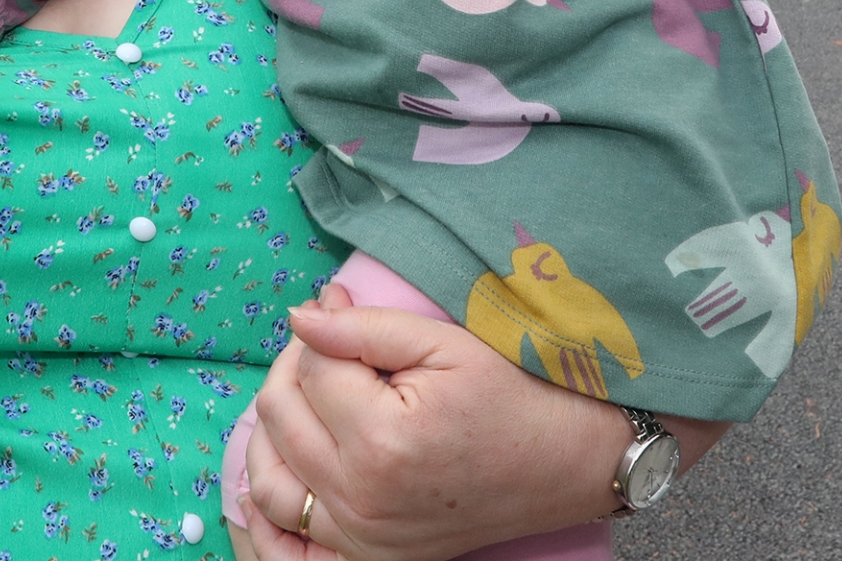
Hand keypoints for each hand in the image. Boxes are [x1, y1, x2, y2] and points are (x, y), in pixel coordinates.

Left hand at [238, 303, 634, 559]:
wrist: (569, 463)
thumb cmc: (511, 394)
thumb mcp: (442, 342)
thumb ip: (361, 328)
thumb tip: (299, 316)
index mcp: (383, 439)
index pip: (309, 368)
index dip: (319, 329)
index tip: (339, 306)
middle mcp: (365, 497)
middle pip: (279, 417)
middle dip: (293, 367)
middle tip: (328, 344)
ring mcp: (365, 537)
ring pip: (272, 478)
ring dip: (272, 430)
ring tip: (307, 394)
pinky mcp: (372, 557)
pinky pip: (293, 540)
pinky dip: (275, 503)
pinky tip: (282, 462)